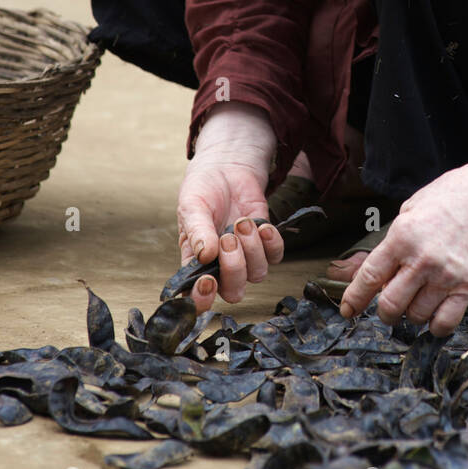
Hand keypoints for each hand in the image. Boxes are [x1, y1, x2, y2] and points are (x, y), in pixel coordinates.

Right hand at [177, 102, 281, 313]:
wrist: (226, 169)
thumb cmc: (202, 191)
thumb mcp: (191, 207)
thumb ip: (197, 231)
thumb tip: (205, 256)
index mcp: (196, 263)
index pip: (197, 296)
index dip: (203, 299)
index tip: (207, 281)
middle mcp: (222, 266)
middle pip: (234, 291)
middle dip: (234, 268)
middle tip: (228, 238)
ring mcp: (246, 256)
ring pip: (257, 274)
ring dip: (252, 249)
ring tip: (242, 222)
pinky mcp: (265, 243)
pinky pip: (276, 256)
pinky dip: (271, 241)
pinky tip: (260, 224)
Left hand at [338, 159, 467, 336]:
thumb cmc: (453, 197)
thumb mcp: (412, 208)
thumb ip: (395, 239)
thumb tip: (380, 271)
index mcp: (402, 237)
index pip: (369, 277)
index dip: (354, 299)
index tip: (348, 310)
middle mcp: (421, 260)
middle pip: (390, 306)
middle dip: (385, 313)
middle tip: (389, 309)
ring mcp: (446, 276)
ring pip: (416, 316)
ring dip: (411, 316)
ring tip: (417, 304)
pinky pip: (445, 322)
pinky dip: (436, 326)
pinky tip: (435, 317)